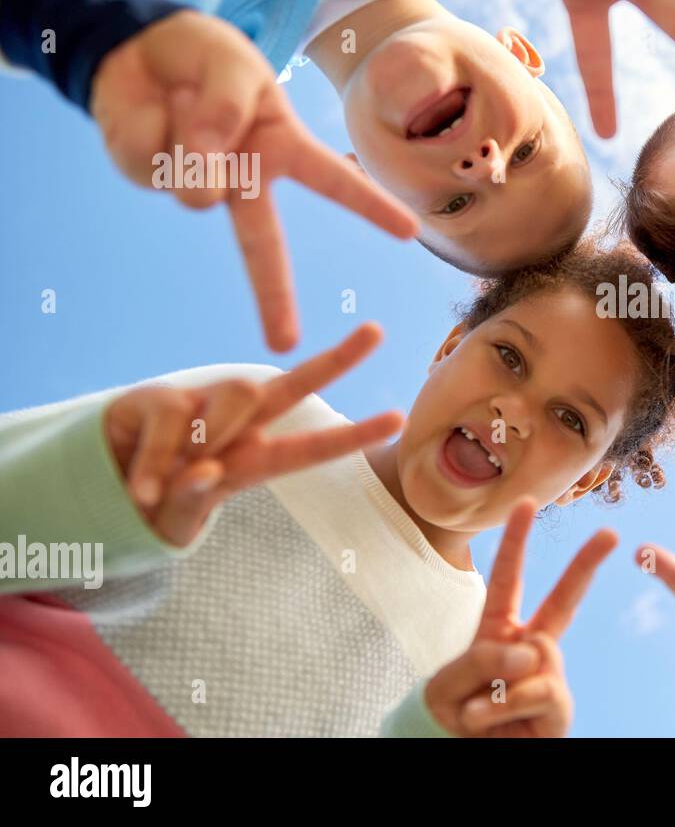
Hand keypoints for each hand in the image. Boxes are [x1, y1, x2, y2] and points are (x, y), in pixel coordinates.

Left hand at [89, 10, 420, 350]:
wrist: (137, 47)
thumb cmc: (207, 59)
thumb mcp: (229, 67)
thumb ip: (224, 114)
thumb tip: (203, 188)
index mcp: (284, 148)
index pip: (333, 181)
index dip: (372, 205)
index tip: (411, 232)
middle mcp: (247, 178)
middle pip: (262, 244)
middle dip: (274, 296)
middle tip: (285, 345)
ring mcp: (199, 183)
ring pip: (193, 181)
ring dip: (184, 128)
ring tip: (182, 96)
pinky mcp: (153, 179)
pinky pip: (148, 161)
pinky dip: (144, 124)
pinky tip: (152, 111)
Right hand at [103, 322, 401, 546]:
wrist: (99, 487)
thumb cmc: (154, 505)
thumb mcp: (179, 518)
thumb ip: (194, 500)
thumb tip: (208, 470)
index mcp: (254, 457)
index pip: (311, 447)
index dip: (353, 435)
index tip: (398, 418)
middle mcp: (236, 424)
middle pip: (292, 386)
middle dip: (338, 360)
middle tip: (378, 332)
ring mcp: (202, 405)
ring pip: (237, 399)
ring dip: (207, 444)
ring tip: (165, 484)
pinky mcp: (160, 396)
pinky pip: (174, 421)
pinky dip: (158, 463)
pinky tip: (142, 492)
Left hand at [423, 501, 616, 736]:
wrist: (466, 755)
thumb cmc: (455, 716)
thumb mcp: (448, 686)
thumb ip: (481, 660)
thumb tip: (532, 651)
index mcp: (499, 630)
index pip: (508, 579)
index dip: (516, 540)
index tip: (527, 502)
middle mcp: (531, 645)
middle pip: (564, 599)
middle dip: (586, 564)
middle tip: (611, 533)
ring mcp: (548, 673)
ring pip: (528, 658)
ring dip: (493, 690)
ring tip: (480, 714)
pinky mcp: (559, 703)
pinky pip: (535, 690)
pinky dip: (506, 708)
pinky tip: (501, 725)